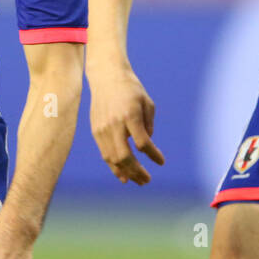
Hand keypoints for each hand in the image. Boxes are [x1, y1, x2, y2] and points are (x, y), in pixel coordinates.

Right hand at [89, 67, 164, 184]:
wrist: (106, 77)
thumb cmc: (131, 89)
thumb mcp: (147, 103)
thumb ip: (148, 125)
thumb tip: (145, 146)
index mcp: (130, 115)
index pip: (142, 143)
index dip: (153, 155)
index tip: (161, 162)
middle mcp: (114, 124)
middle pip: (125, 156)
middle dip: (137, 171)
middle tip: (148, 180)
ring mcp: (103, 129)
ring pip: (113, 158)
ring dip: (126, 173)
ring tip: (138, 181)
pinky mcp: (96, 131)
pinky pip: (105, 154)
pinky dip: (114, 167)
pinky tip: (123, 176)